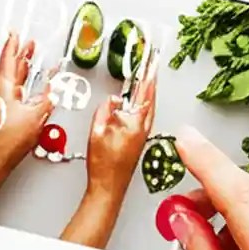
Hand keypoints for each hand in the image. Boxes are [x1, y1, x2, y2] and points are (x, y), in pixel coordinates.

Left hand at [0, 32, 52, 169]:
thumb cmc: (9, 140)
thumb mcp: (35, 117)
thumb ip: (46, 102)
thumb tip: (52, 93)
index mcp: (3, 89)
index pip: (8, 60)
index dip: (12, 45)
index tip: (15, 33)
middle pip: (9, 68)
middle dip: (19, 54)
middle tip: (26, 43)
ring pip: (11, 80)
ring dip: (21, 69)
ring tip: (29, 59)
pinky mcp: (0, 114)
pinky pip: (12, 93)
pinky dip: (21, 85)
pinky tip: (28, 88)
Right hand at [86, 75, 155, 198]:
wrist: (108, 188)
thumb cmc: (103, 166)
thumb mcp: (96, 133)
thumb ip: (104, 111)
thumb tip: (112, 99)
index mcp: (134, 124)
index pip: (144, 92)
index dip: (148, 74)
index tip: (151, 61)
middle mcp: (143, 128)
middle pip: (150, 97)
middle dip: (151, 78)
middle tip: (153, 63)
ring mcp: (143, 135)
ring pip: (149, 106)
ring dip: (148, 90)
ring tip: (147, 75)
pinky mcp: (140, 140)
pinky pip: (144, 115)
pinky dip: (144, 102)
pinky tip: (139, 100)